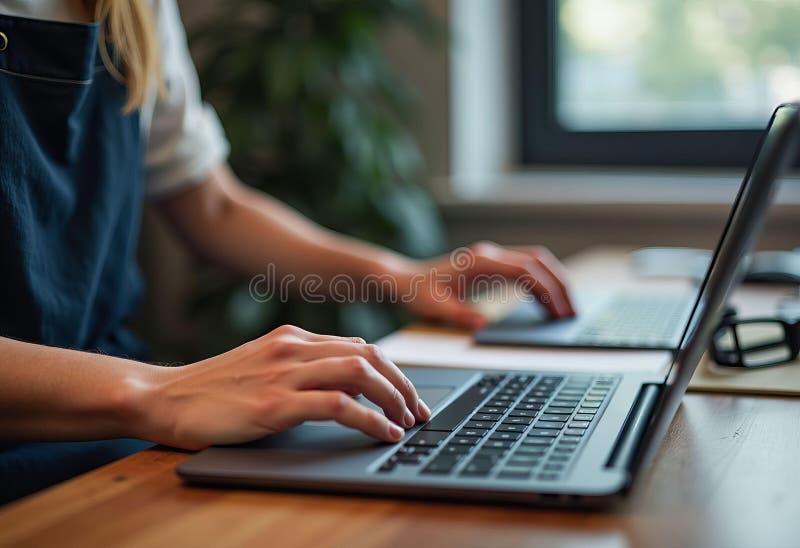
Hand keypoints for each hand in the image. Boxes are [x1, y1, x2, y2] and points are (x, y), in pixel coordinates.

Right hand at [138, 325, 429, 449]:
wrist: (164, 397)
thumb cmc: (213, 389)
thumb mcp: (264, 365)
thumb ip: (303, 364)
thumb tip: (349, 373)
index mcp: (293, 339)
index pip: (360, 347)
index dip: (393, 372)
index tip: (409, 397)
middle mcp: (293, 349)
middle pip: (369, 357)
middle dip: (403, 385)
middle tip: (419, 412)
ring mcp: (284, 374)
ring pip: (360, 374)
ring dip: (394, 399)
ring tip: (406, 423)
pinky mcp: (274, 404)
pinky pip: (338, 406)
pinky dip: (371, 420)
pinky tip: (384, 433)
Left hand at [395, 241, 575, 328]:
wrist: (404, 280)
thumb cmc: (418, 293)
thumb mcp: (436, 308)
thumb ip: (460, 315)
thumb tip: (483, 325)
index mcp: (480, 263)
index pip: (526, 270)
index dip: (547, 290)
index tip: (559, 311)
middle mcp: (490, 254)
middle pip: (538, 261)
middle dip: (560, 285)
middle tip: (572, 312)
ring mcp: (492, 257)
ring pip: (536, 261)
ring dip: (554, 281)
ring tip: (566, 309)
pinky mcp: (492, 264)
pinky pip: (526, 268)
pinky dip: (541, 282)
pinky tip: (546, 303)